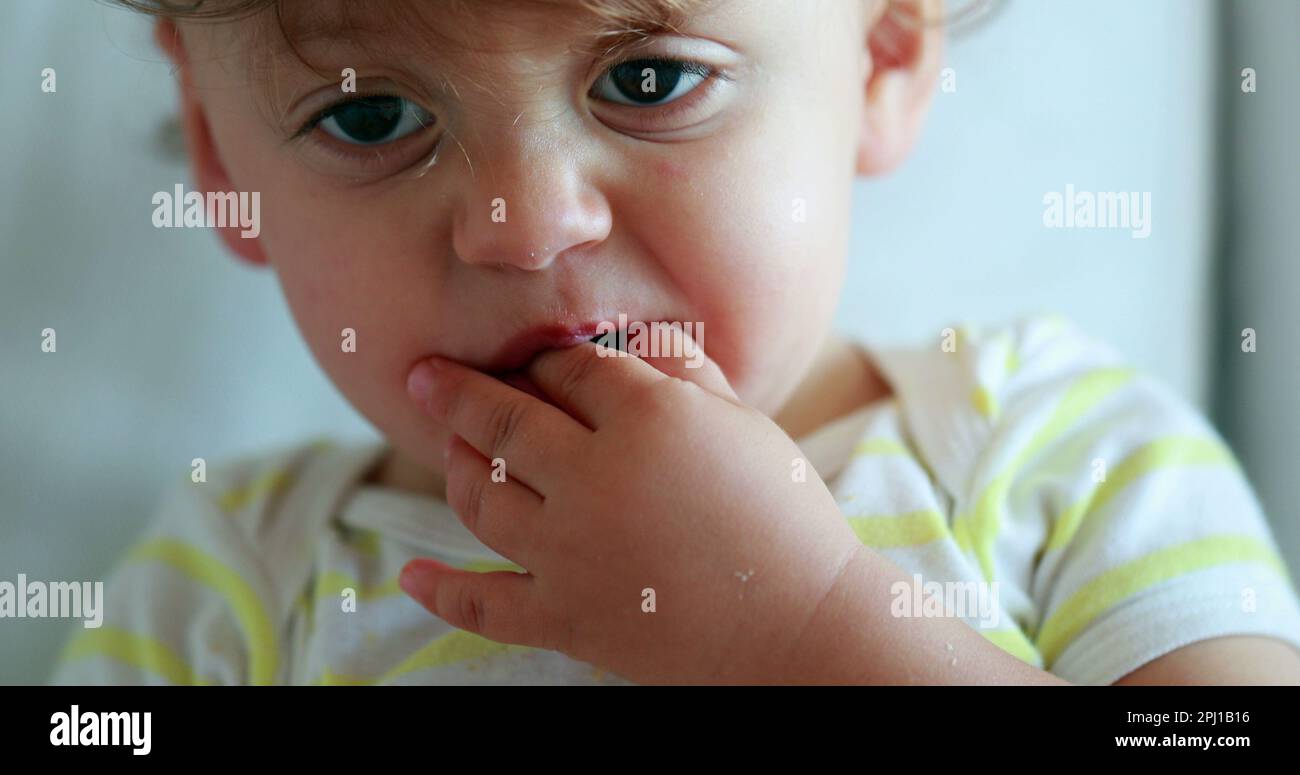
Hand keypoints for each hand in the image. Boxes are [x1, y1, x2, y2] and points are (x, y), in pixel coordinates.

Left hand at [398, 328, 866, 682]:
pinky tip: (408, 577)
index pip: (568, 368)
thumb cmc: (786, 517)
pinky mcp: (566, 618)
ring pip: (481, 497)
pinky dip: (441, 592)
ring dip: (453, 467)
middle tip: (421, 376)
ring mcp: (570, 552)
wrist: (802, 628)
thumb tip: (633, 334)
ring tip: (445, 450)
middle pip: (501, 419)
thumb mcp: (744, 424)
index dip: (543, 358)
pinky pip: (484, 604)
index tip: (533, 358)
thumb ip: (685, 371)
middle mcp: (593, 477)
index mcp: (646, 418)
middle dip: (456, 391)